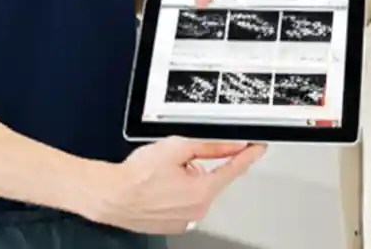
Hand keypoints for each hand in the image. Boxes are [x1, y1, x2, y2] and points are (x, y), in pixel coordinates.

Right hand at [85, 137, 266, 234]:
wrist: (112, 195)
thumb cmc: (137, 175)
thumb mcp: (176, 148)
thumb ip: (209, 146)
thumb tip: (231, 145)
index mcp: (203, 190)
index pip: (234, 169)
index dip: (248, 155)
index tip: (258, 148)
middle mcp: (198, 209)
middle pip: (210, 179)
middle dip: (196, 167)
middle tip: (173, 162)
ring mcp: (186, 220)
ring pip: (195, 192)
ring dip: (185, 182)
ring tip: (159, 178)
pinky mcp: (174, 226)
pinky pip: (182, 205)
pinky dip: (175, 195)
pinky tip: (157, 189)